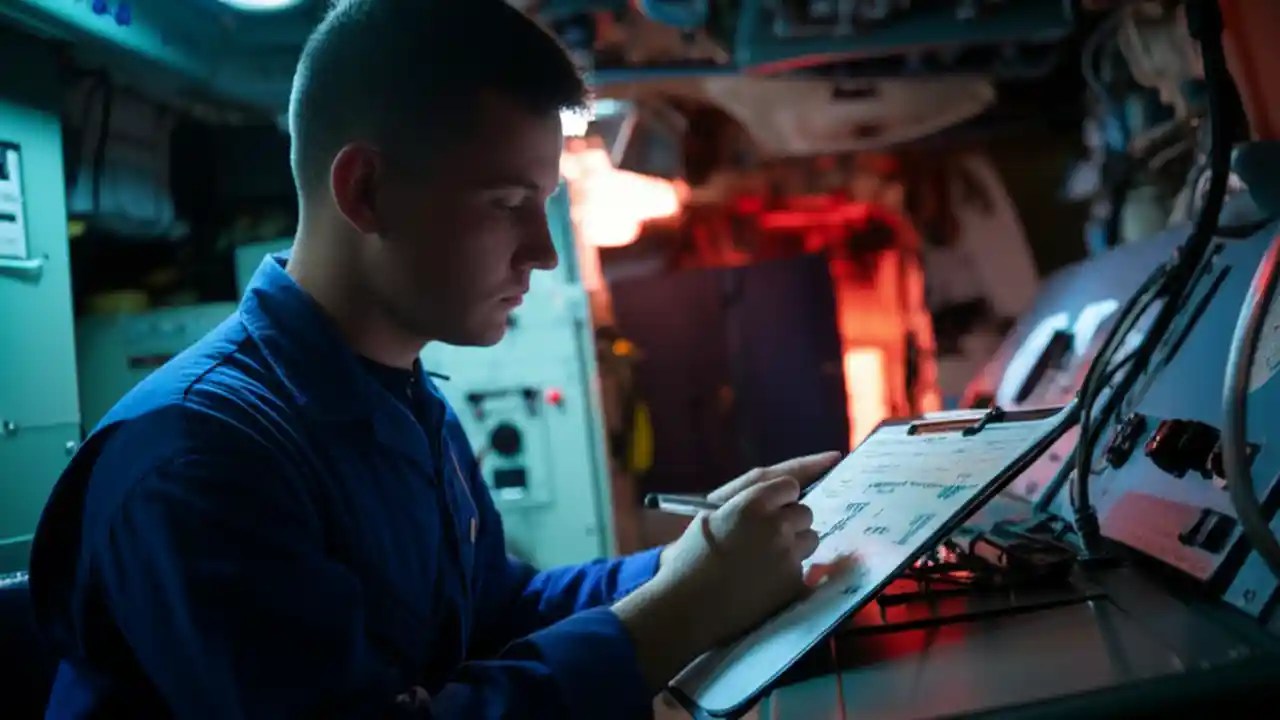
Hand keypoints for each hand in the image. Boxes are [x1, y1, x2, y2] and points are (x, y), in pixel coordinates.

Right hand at [658, 451, 839, 569]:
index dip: (781, 497)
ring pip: (810, 540)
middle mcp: (776, 526)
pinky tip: (768, 584)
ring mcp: (789, 556)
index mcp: (752, 504)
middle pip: (805, 512)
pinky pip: (804, 570)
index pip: (790, 485)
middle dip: (791, 521)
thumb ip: (743, 501)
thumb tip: (773, 496)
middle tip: (768, 537)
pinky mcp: (795, 584)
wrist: (688, 608)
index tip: (771, 508)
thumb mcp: (709, 516)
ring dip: (796, 545)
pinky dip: (790, 574)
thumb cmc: (690, 559)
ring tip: (769, 560)